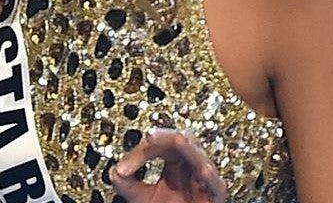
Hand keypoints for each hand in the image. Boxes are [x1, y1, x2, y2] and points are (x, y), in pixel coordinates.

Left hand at [111, 128, 226, 202]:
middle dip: (166, 137)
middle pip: (183, 141)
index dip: (141, 152)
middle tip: (150, 136)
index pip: (160, 145)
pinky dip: (210, 177)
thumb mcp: (140, 196)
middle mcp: (190, 169)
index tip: (122, 168)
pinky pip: (217, 185)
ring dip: (189, 148)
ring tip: (178, 140)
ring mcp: (203, 182)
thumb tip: (114, 171)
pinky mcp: (214, 198)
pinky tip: (202, 170)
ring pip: (200, 157)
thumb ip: (127, 183)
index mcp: (175, 163)